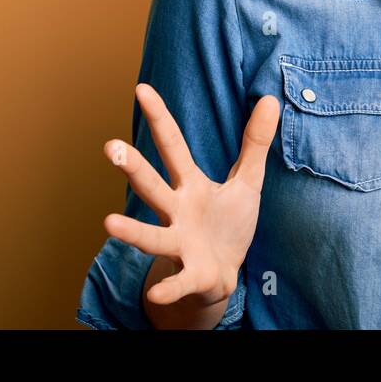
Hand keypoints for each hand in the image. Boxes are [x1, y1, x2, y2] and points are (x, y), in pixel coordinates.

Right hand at [102, 83, 280, 308]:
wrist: (222, 274)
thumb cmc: (227, 223)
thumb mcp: (247, 180)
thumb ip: (255, 142)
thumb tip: (271, 98)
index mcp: (190, 185)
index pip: (173, 146)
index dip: (160, 118)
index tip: (142, 89)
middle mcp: (177, 211)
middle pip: (152, 187)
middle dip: (132, 168)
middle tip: (110, 147)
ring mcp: (180, 243)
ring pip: (153, 236)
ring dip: (132, 231)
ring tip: (109, 224)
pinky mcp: (192, 273)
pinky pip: (179, 281)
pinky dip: (168, 288)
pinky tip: (156, 293)